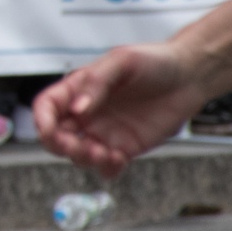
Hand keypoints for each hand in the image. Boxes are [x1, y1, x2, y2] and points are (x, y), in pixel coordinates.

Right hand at [33, 43, 206, 178]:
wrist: (189, 76)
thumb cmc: (155, 61)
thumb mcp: (122, 61)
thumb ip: (97, 83)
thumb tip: (77, 109)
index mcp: (79, 89)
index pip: (47, 107)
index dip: (41, 120)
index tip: (50, 131)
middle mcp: (87, 114)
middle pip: (56, 137)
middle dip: (61, 146)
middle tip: (80, 147)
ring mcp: (105, 133)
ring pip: (79, 156)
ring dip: (85, 159)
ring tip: (106, 153)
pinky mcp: (125, 148)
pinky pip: (107, 167)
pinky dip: (107, 169)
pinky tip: (119, 159)